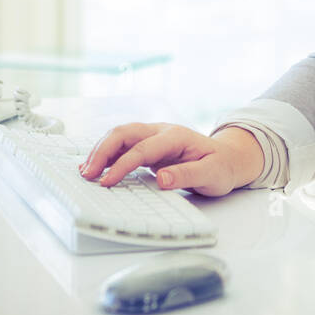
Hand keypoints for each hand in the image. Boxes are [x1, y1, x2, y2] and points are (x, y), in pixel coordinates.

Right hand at [79, 122, 260, 196]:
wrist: (228, 158)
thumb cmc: (221, 167)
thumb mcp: (211, 175)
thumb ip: (187, 175)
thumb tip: (162, 179)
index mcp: (176, 136)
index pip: (142, 149)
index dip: (122, 165)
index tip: (107, 182)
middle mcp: (161, 131)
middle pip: (124, 133)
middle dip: (102, 151)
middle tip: (88, 174)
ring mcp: (153, 136)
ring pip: (120, 136)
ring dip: (101, 150)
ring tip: (85, 171)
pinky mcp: (148, 146)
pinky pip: (123, 145)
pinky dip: (107, 154)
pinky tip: (95, 167)